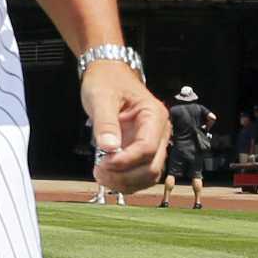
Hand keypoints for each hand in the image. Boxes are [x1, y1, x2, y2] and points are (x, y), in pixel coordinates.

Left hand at [83, 61, 168, 192]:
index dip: (125, 161)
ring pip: (149, 176)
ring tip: (101, 174)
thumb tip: (109, 148)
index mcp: (154, 115)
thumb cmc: (107, 81)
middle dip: (125, 176)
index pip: (147, 148)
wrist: (108, 74)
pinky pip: (140, 175)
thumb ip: (105, 123)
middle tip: (99, 171)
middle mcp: (158, 131)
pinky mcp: (142, 152)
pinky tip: (107, 174)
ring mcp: (152, 143)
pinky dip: (125, 181)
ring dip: (125, 182)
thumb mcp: (101, 97)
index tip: (103, 163)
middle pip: (152, 167)